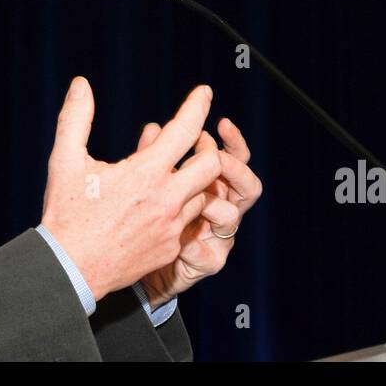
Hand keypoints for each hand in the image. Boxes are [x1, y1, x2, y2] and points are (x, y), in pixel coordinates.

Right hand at [40, 77, 222, 301]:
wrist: (69, 269)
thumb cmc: (67, 213)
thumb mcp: (65, 160)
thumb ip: (76, 118)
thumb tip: (81, 85)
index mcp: (145, 173)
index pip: (185, 130)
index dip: (198, 106)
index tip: (205, 92)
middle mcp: (167, 199)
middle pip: (211, 164)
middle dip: (208, 146)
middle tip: (194, 138)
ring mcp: (171, 226)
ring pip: (202, 194)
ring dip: (194, 179)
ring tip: (173, 171)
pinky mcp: (170, 247)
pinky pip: (188, 222)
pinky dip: (181, 207)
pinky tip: (162, 203)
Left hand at [137, 116, 261, 308]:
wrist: (137, 261)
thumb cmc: (145, 215)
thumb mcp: (147, 180)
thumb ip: (152, 154)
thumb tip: (152, 128)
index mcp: (214, 183)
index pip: (234, 157)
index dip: (233, 140)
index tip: (223, 124)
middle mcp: (223, 207)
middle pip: (248, 185)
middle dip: (234, 168)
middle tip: (215, 159)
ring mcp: (220, 236)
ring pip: (231, 215)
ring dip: (208, 204)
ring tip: (182, 202)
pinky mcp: (211, 261)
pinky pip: (209, 252)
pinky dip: (190, 245)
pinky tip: (173, 242)